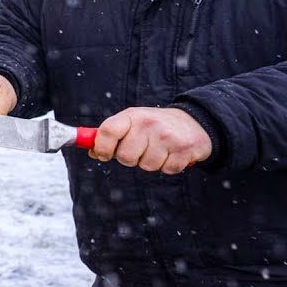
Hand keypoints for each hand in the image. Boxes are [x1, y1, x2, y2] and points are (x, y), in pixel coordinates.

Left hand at [91, 107, 210, 173]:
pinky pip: (166, 170)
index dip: (102, 147)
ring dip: (151, 163)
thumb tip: (92, 152)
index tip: (104, 155)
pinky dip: (168, 166)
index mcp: (132, 116)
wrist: (193, 121)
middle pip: (126, 157)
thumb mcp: (132, 123)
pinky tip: (172, 153)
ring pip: (147, 166)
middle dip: (131, 159)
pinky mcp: (184, 149)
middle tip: (141, 150)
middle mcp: (148, 124)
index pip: (108, 131)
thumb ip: (112, 136)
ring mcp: (167, 136)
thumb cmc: (155, 125)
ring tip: (159, 150)